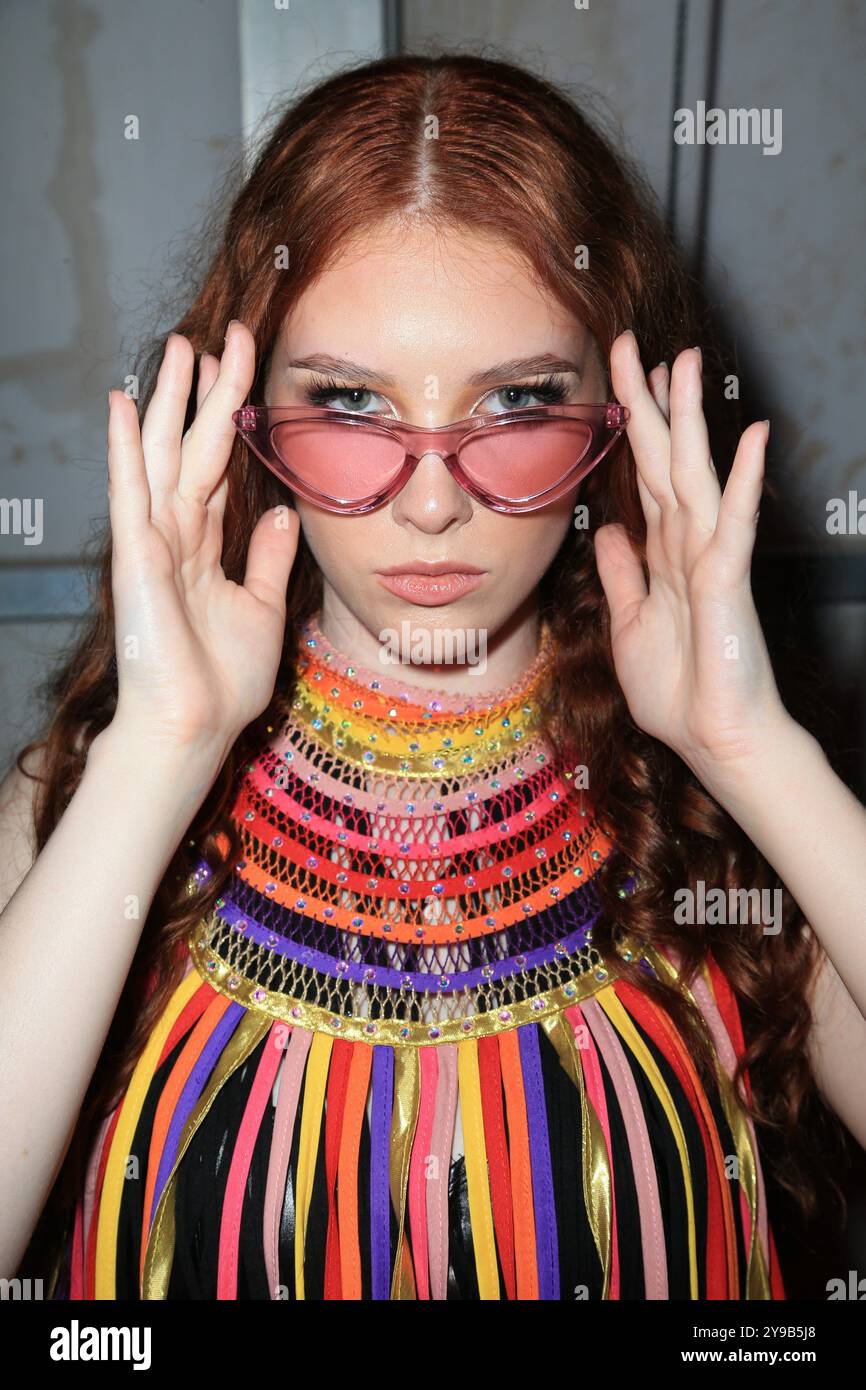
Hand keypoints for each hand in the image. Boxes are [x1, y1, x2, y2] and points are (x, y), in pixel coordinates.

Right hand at [105, 321, 298, 758]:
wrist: (195, 724)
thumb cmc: (223, 679)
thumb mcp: (262, 607)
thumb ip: (268, 558)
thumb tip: (284, 514)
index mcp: (204, 546)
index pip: (216, 466)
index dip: (228, 418)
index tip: (240, 370)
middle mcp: (176, 535)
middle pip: (192, 447)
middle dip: (205, 393)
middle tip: (215, 337)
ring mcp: (153, 541)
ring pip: (163, 454)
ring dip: (170, 400)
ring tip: (176, 347)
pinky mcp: (136, 554)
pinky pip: (131, 489)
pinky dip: (125, 445)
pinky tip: (122, 402)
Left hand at [592, 331, 789, 784]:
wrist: (713, 738)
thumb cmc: (679, 689)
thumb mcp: (629, 623)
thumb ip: (624, 573)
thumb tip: (610, 530)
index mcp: (663, 555)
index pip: (647, 476)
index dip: (637, 428)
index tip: (626, 379)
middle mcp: (688, 545)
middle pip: (666, 460)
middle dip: (652, 402)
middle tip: (637, 344)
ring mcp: (710, 558)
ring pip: (696, 475)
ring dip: (692, 419)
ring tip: (687, 362)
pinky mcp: (728, 581)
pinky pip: (732, 523)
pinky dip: (740, 480)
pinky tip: (752, 436)